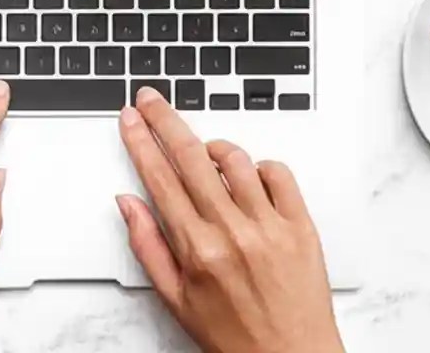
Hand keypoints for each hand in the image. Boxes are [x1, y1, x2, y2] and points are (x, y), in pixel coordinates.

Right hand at [116, 87, 343, 352]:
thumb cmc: (235, 337)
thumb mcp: (175, 299)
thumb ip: (148, 246)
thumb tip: (128, 203)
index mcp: (197, 249)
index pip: (160, 178)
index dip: (141, 142)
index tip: (131, 119)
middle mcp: (232, 231)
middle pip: (192, 156)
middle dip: (165, 120)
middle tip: (152, 100)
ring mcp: (270, 225)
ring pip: (236, 159)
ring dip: (214, 146)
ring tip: (204, 151)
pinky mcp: (301, 225)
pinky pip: (279, 174)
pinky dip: (261, 166)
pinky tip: (250, 177)